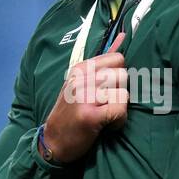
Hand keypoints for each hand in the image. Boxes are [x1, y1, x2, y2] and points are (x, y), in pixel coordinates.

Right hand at [41, 32, 127, 163]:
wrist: (53, 142)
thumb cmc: (72, 112)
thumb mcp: (82, 83)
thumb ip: (104, 62)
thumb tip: (124, 36)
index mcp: (81, 68)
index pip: (118, 58)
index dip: (120, 76)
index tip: (109, 90)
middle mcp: (81, 78)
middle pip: (123, 75)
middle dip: (121, 93)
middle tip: (107, 106)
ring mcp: (84, 96)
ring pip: (124, 93)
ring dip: (120, 109)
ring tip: (105, 116)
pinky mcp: (89, 115)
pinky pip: (120, 110)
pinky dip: (118, 121)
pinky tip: (107, 126)